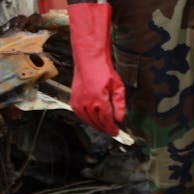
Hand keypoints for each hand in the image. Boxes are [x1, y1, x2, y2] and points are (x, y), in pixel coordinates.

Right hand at [66, 3, 125, 135]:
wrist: (89, 61)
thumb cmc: (103, 71)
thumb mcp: (118, 87)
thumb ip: (119, 104)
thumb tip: (120, 118)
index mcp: (99, 100)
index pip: (106, 121)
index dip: (112, 128)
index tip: (116, 132)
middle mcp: (87, 103)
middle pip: (97, 122)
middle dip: (105, 128)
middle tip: (112, 130)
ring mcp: (79, 102)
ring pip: (88, 120)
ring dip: (96, 125)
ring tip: (103, 126)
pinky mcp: (74, 100)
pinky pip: (80, 115)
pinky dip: (86, 119)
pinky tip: (92, 118)